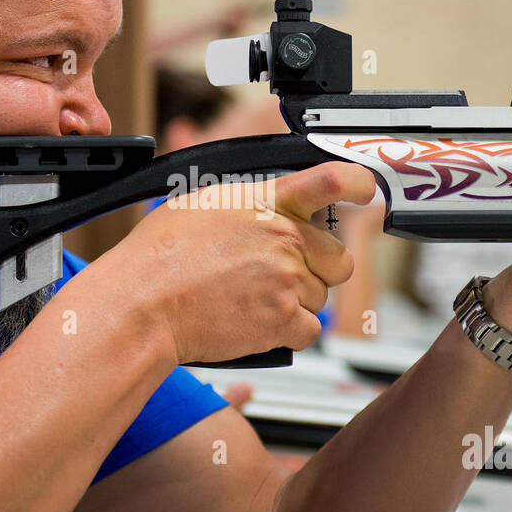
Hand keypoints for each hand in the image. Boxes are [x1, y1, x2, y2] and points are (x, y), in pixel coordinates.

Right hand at [112, 162, 377, 363]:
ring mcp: (287, 279)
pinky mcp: (283, 320)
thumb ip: (249, 203)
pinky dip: (288, 333)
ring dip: (295, 303)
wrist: (143, 303)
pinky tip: (256, 324)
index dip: (360, 184)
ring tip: (250, 300)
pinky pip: (309, 331)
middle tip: (280, 276)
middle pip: (338, 259)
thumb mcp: (202, 203)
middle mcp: (284, 237)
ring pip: (319, 298)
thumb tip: (266, 206)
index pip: (333, 179)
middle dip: (317, 271)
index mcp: (267, 201)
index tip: (367, 191)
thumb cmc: (159, 256)